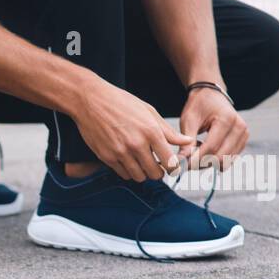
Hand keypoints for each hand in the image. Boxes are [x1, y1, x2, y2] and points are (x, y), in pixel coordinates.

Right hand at [74, 79, 195, 181]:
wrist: (91, 101)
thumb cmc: (121, 103)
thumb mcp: (149, 112)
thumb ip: (168, 131)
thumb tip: (187, 141)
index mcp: (151, 131)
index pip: (170, 161)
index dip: (174, 168)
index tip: (172, 167)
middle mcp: (136, 144)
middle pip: (155, 173)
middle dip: (159, 172)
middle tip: (158, 167)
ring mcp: (120, 152)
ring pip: (139, 177)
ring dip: (143, 173)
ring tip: (143, 164)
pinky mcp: (106, 157)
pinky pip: (123, 174)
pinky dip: (129, 171)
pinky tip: (129, 161)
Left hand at [180, 85, 248, 169]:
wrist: (211, 96)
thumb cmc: (198, 106)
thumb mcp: (189, 121)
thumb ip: (186, 142)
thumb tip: (181, 162)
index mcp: (226, 119)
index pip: (211, 147)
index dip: (195, 159)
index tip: (182, 165)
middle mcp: (239, 127)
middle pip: (219, 157)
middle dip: (201, 163)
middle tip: (186, 162)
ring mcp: (244, 134)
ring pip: (225, 161)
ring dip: (208, 163)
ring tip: (195, 152)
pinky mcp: (243, 141)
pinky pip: (229, 159)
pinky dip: (215, 160)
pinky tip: (205, 150)